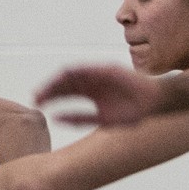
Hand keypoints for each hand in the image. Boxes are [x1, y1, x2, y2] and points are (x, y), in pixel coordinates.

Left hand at [34, 64, 164, 127]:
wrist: (153, 102)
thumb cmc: (132, 113)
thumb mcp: (101, 121)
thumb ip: (79, 119)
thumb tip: (56, 119)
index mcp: (91, 95)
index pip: (66, 93)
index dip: (51, 97)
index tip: (38, 103)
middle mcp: (92, 83)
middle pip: (66, 83)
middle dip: (50, 89)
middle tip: (35, 96)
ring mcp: (100, 75)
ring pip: (74, 74)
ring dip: (59, 80)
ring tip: (46, 89)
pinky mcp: (109, 69)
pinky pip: (90, 68)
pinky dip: (77, 71)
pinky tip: (64, 76)